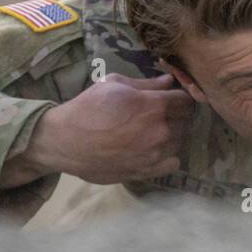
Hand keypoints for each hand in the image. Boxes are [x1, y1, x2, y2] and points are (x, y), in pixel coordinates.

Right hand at [7, 73, 191, 186]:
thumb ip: (146, 84)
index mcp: (153, 105)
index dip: (180, 97)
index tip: (172, 98)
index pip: (186, 100)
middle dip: (178, 115)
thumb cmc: (88, 107)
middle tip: (163, 114)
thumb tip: (169, 80)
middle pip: (186, 121)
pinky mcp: (147, 171)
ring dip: (174, 135)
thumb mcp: (114, 85)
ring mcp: (155, 153)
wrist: (65, 141)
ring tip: (156, 131)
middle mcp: (160, 129)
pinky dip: (169, 156)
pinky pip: (173, 163)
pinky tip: (155, 150)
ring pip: (181, 141)